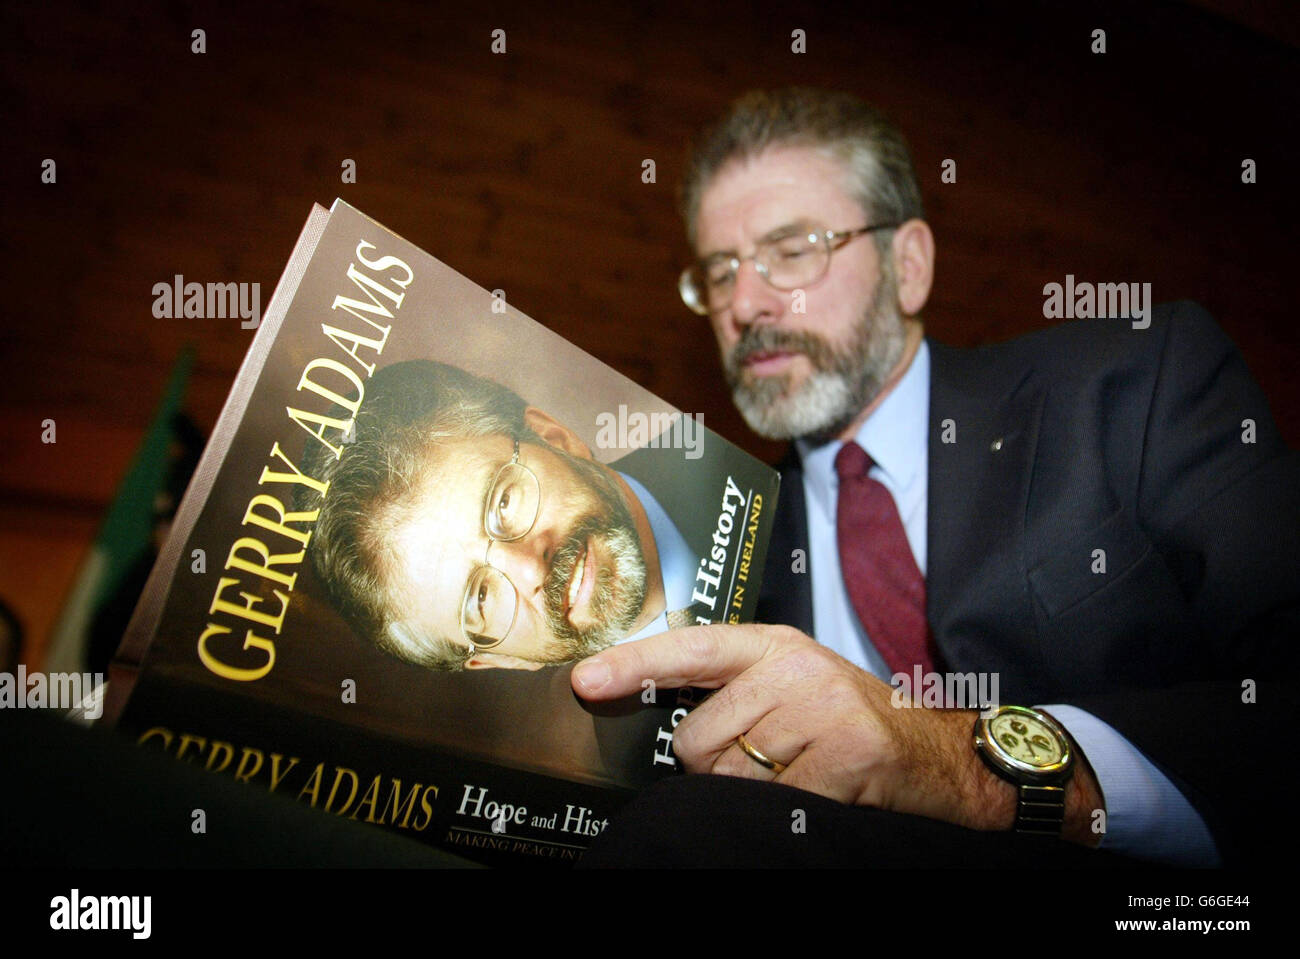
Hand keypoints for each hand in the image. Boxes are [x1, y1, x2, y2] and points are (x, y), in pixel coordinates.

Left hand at [571, 623, 1102, 842]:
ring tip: (797, 774)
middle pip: (697, 737)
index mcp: (777, 646)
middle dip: (717, 766)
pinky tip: (819, 794)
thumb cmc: (855, 723)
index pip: (691, 648)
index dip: (634, 665)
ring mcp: (821, 710)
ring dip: (751, 792)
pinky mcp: (845, 755)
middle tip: (770, 761)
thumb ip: (738, 690)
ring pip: (729, 775)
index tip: (584, 681)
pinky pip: (774, 802)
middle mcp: (795, 669)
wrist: (941, 754)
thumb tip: (666, 720)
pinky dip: (787, 811)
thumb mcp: (797, 685)